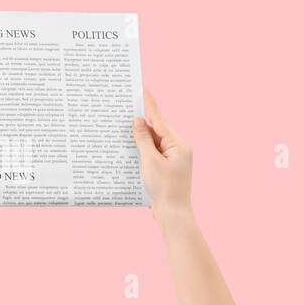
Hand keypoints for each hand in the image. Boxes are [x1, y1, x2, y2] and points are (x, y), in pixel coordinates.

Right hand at [132, 91, 192, 224]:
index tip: (144, 90)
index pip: (160, 120)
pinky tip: (131, 148)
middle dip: (141, 123)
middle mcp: (178, 148)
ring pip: (153, 141)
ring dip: (140, 138)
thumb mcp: (149, 161)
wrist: (173, 213)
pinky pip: (153, 151)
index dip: (150, 105)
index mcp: (178, 144)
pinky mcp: (168, 166)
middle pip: (156, 129)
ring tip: (124, 130)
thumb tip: (138, 121)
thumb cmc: (164, 188)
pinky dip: (142, 149)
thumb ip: (143, 139)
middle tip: (126, 110)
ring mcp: (174, 158)